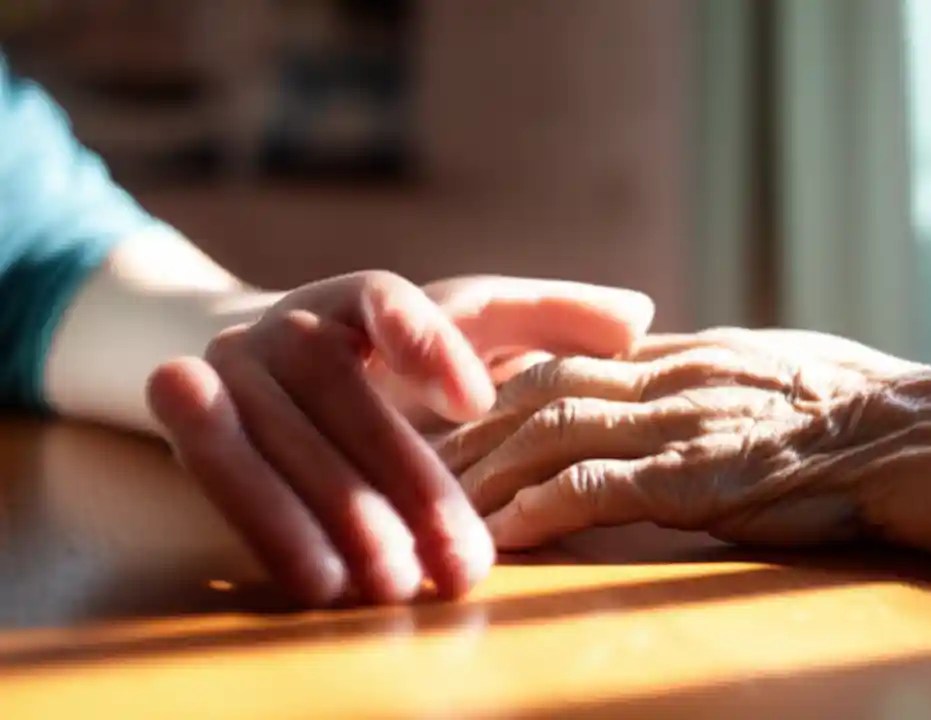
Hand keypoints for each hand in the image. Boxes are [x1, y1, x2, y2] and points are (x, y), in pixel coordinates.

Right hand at [147, 271, 652, 606]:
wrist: (270, 367)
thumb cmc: (396, 351)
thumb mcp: (473, 328)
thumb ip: (551, 321)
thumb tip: (640, 317)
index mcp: (360, 294)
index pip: (388, 297)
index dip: (424, 343)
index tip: (475, 400)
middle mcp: (288, 322)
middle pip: (333, 385)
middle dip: (397, 476)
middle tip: (463, 559)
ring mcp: (227, 366)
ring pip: (268, 433)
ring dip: (326, 514)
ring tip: (393, 584)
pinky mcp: (191, 421)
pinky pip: (214, 469)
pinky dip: (262, 522)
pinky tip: (318, 581)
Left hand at [439, 328, 930, 549]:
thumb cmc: (871, 415)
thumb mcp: (780, 373)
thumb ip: (714, 380)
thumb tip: (673, 390)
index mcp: (686, 352)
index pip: (566, 358)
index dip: (496, 387)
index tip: (449, 417)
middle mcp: (671, 374)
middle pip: (535, 388)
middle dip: (465, 426)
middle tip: (405, 459)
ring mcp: (682, 423)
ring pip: (549, 431)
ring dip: (482, 469)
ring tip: (430, 501)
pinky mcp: (700, 476)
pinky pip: (597, 486)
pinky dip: (538, 509)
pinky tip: (501, 535)